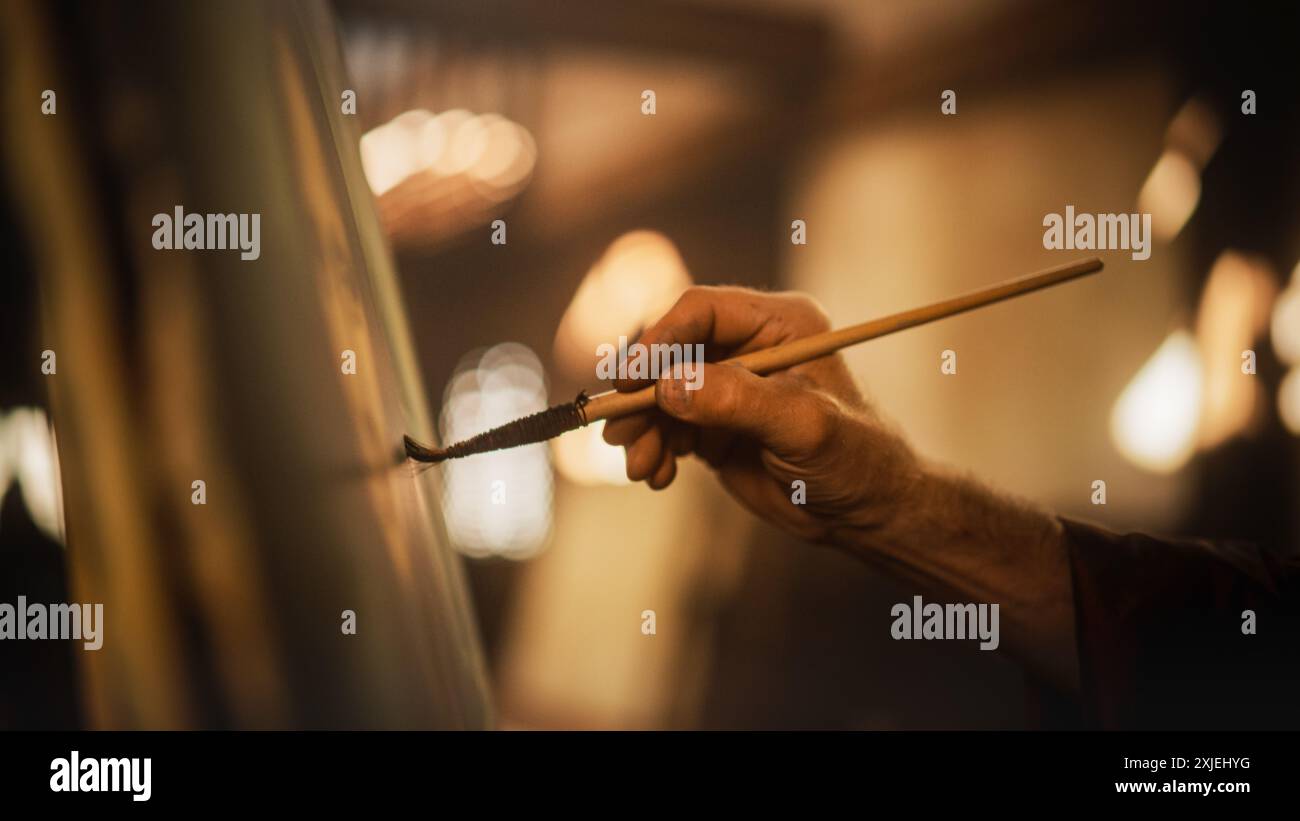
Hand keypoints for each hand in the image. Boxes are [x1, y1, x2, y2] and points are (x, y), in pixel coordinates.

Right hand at [602, 284, 1079, 691]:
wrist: (867, 513)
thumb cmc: (856, 461)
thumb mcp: (804, 428)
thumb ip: (738, 401)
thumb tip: (669, 384)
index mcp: (779, 324)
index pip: (700, 310)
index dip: (659, 339)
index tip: (631, 379)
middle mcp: (747, 346)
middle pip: (669, 351)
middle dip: (640, 393)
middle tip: (619, 432)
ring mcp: (726, 386)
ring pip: (659, 393)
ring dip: (641, 429)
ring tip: (641, 467)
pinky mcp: (712, 424)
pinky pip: (665, 427)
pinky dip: (653, 450)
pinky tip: (656, 476)